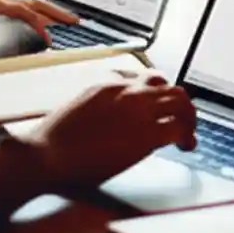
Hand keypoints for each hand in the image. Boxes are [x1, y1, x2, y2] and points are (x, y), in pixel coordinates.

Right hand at [0, 0, 78, 40]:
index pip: (28, 5)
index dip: (46, 11)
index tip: (61, 20)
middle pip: (39, 3)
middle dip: (59, 11)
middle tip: (78, 20)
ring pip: (38, 5)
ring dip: (57, 14)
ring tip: (73, 23)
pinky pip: (25, 14)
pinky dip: (39, 24)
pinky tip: (48, 35)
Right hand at [21, 72, 196, 189]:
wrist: (44, 155)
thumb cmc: (51, 142)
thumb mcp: (76, 110)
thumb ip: (100, 107)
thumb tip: (111, 119)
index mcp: (108, 83)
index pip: (145, 77)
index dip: (158, 92)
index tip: (161, 104)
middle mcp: (127, 91)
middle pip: (168, 86)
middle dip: (179, 103)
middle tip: (183, 119)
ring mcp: (139, 111)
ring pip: (181, 102)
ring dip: (189, 117)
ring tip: (189, 133)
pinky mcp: (146, 135)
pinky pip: (179, 129)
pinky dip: (188, 137)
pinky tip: (186, 146)